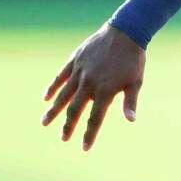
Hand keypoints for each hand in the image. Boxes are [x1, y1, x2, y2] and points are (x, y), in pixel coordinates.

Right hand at [41, 25, 145, 149]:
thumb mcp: (136, 82)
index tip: (84, 148)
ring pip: (63, 95)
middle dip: (68, 126)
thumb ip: (130, 101)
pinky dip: (52, 87)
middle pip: (75, 110)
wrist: (125, 33)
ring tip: (44, 123)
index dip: (89, 134)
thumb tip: (131, 120)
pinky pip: (60, 76)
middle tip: (63, 138)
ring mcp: (80, 71)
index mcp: (105, 91)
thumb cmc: (133, 60)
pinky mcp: (75, 61)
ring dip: (53, 110)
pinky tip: (45, 98)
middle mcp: (89, 83)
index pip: (95, 118)